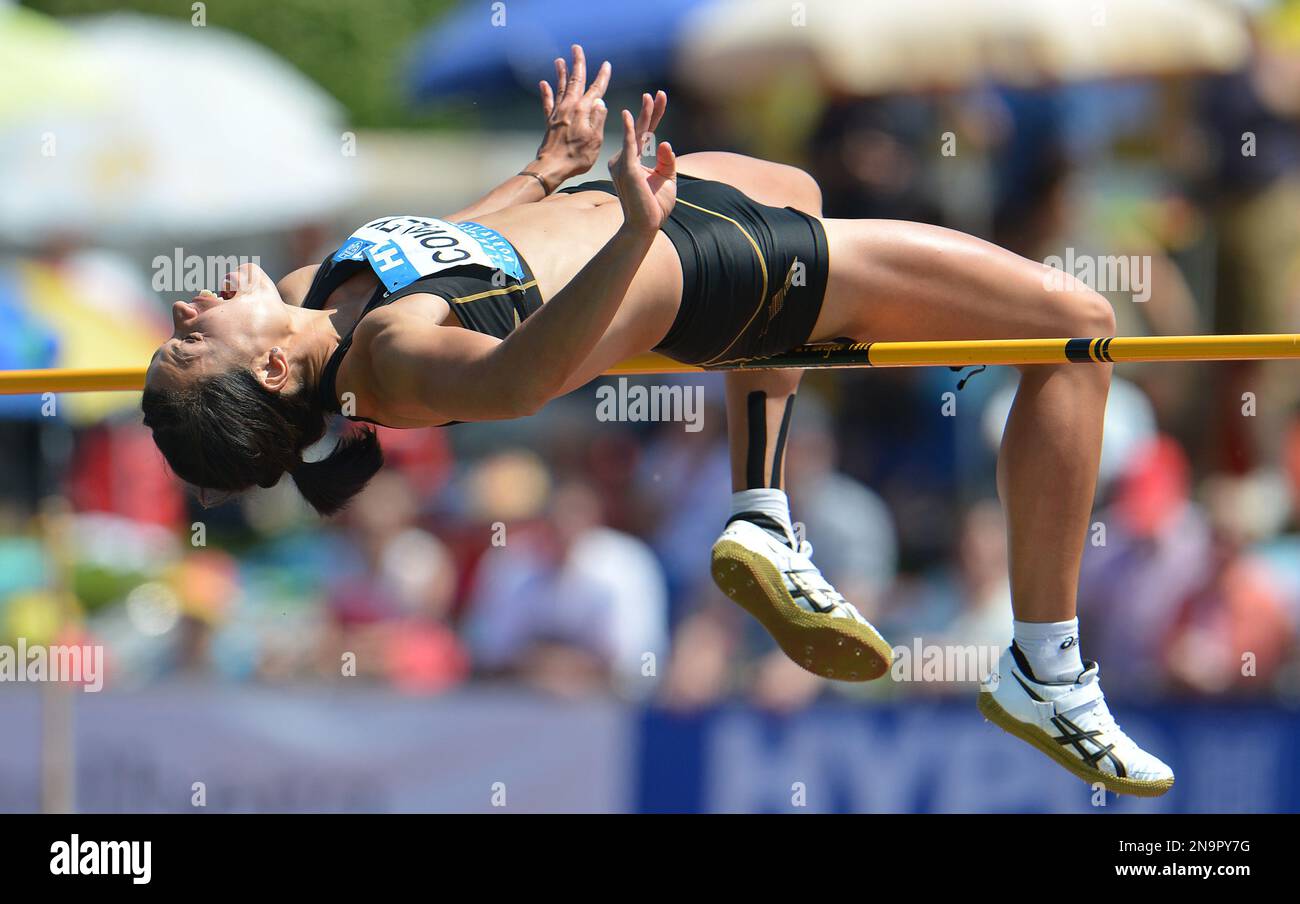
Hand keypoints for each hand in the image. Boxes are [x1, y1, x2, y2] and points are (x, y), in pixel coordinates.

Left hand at [531, 44, 610, 186]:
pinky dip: (546, 92)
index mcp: (583, 111)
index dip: (602, 77)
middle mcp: (569, 107)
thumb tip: (600, 101)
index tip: (606, 65)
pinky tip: (543, 84)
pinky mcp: (550, 121)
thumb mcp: (595, 140)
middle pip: (575, 81)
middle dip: (577, 64)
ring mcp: (558, 113)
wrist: (552, 167)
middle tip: (576, 48)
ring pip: (560, 88)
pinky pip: (547, 102)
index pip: (595, 90)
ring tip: (559, 60)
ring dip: (561, 73)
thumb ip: (598, 119)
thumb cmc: (576, 156)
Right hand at [608, 90, 674, 233]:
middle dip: (650, 110)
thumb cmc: (654, 206)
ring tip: (650, 97)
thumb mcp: (666, 178)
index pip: (646, 133)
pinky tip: (628, 116)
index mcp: (634, 160)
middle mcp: (625, 159)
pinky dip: (628, 130)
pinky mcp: (626, 168)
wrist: (645, 226)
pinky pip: (628, 145)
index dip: (654, 115)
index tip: (660, 97)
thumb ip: (666, 160)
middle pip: (640, 130)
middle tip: (659, 93)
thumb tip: (664, 142)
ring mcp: (623, 163)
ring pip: (636, 134)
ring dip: (644, 115)